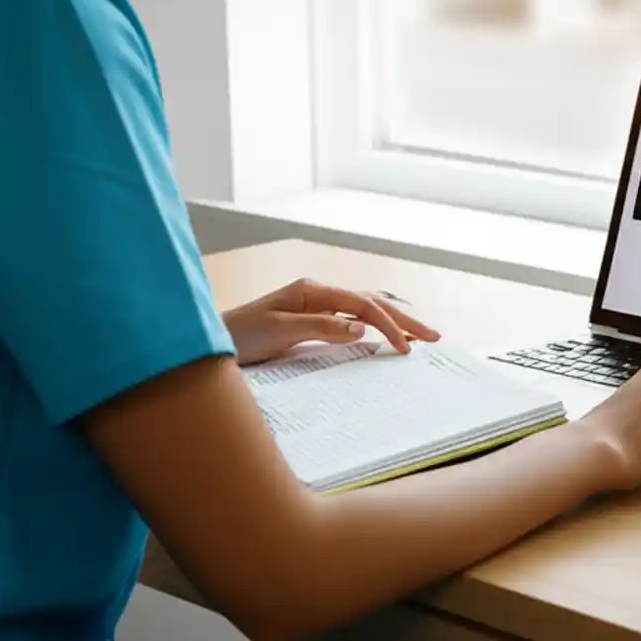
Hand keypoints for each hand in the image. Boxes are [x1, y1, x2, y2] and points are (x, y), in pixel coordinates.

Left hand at [223, 278, 440, 365]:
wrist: (206, 342)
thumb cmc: (238, 336)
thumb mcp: (279, 330)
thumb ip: (321, 326)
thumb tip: (361, 326)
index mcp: (313, 290)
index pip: (364, 306)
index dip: (390, 326)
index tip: (407, 349)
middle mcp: (319, 293)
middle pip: (372, 302)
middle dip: (405, 319)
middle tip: (435, 338)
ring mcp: (317, 306)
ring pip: (366, 310)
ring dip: (395, 322)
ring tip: (421, 337)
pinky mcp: (313, 321)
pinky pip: (353, 321)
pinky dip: (376, 327)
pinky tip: (388, 338)